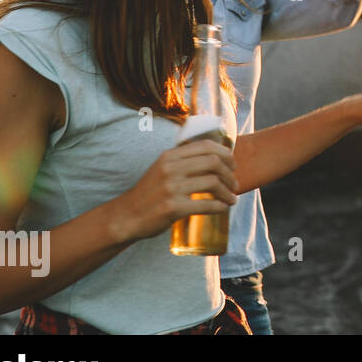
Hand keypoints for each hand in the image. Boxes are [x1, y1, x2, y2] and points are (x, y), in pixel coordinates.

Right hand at [109, 139, 237, 242]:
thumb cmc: (150, 193)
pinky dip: (220, 206)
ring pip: (213, 183)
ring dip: (228, 192)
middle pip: (214, 162)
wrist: (126, 216)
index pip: (206, 146)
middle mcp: (170, 168)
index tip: (232, 165)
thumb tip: (216, 157)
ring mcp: (171, 188)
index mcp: (169, 156)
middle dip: (230, 173)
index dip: (225, 154)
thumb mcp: (162, 168)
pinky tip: (223, 208)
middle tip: (234, 184)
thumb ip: (183, 160)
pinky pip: (206, 204)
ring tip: (232, 198)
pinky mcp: (173, 207)